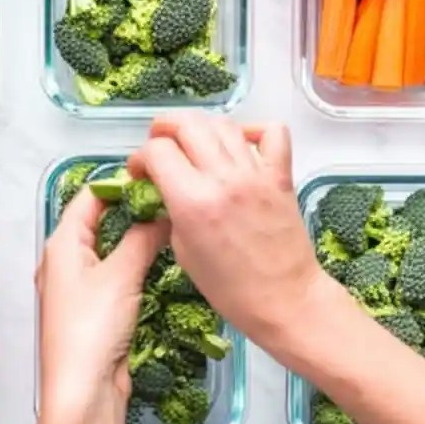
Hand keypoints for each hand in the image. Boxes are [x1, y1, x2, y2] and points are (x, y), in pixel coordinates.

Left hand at [36, 189, 168, 418]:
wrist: (83, 391)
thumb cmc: (91, 330)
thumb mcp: (121, 273)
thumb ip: (143, 238)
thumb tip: (162, 213)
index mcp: (62, 244)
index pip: (90, 196)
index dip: (120, 181)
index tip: (155, 175)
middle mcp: (66, 261)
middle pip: (100, 221)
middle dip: (134, 209)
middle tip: (170, 200)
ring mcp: (81, 287)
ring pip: (111, 248)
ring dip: (138, 237)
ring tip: (172, 225)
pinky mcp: (97, 310)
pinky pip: (118, 274)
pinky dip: (138, 264)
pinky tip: (162, 263)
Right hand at [128, 112, 322, 345]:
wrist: (284, 299)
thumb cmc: (231, 289)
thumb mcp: (184, 252)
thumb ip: (173, 211)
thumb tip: (166, 189)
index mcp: (192, 201)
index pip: (157, 151)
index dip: (140, 157)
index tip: (140, 171)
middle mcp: (223, 178)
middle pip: (187, 124)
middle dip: (165, 127)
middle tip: (159, 142)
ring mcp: (255, 173)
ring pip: (223, 123)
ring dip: (201, 126)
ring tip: (193, 141)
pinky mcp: (280, 175)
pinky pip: (271, 132)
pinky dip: (253, 130)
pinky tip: (241, 144)